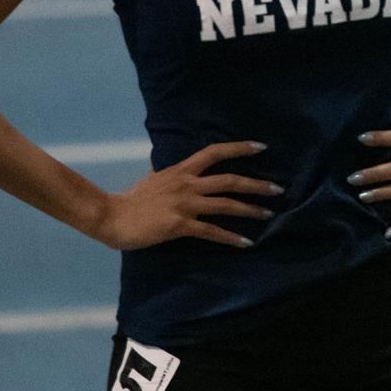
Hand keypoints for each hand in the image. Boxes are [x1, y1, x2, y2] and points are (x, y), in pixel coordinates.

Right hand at [90, 141, 277, 250]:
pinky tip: (246, 243)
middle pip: (229, 180)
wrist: (112, 216)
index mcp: (181, 170)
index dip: (239, 148)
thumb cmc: (130, 200)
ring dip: (250, 210)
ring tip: (269, 214)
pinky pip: (212, 232)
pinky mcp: (180, 225)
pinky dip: (231, 238)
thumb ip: (168, 175)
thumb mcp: (152, 179)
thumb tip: (173, 171)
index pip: (214, 152)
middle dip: (256, 184)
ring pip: (226, 204)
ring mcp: (185, 204)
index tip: (261, 147)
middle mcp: (187, 184)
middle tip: (278, 189)